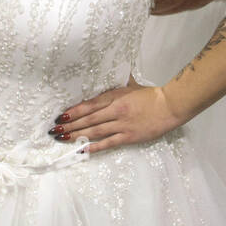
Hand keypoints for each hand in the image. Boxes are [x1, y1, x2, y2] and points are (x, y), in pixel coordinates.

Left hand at [51, 84, 183, 153]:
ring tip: (63, 138)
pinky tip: (82, 149)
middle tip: (55, 129)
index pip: (89, 104)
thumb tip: (107, 76)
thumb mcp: (131, 86)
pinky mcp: (129, 136)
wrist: (170, 105)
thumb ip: (117, 85)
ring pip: (94, 130)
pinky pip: (108, 142)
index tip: (61, 115)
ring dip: (77, 135)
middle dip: (70, 124)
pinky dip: (94, 146)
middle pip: (88, 118)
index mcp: (115, 96)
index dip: (74, 110)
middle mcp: (115, 110)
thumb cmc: (152, 95)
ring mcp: (122, 124)